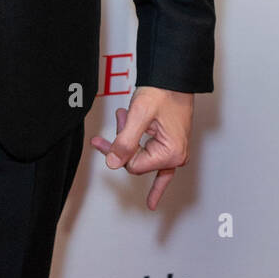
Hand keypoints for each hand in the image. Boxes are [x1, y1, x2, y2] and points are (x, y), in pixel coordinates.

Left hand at [90, 87, 193, 210]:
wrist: (173, 76)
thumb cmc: (162, 92)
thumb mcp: (139, 116)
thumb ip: (125, 141)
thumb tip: (112, 163)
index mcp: (170, 153)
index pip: (132, 165)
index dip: (116, 151)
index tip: (102, 140)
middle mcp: (176, 157)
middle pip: (136, 163)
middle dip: (122, 143)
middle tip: (111, 127)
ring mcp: (174, 153)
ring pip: (142, 158)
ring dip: (129, 142)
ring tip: (124, 118)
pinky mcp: (170, 147)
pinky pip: (160, 169)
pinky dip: (155, 182)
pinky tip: (152, 201)